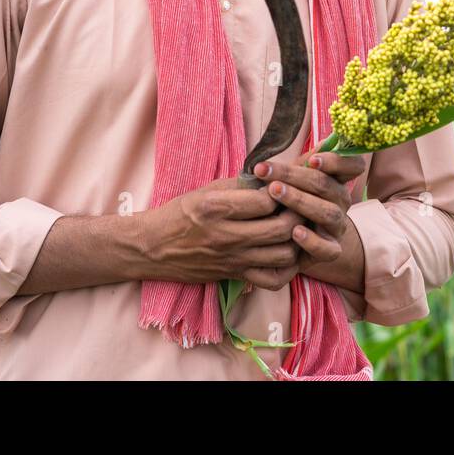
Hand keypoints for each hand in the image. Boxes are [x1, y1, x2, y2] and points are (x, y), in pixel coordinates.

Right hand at [140, 175, 307, 290]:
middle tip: (300, 203)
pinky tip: (288, 251)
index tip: (285, 183)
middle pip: (282, 228)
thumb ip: (242, 183)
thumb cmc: (180, 213)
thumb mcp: (207, 190)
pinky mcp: (236, 276)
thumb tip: (276, 174)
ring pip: (285, 255)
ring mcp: (234, 260)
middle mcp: (227, 236)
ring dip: (298, 239)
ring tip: (297, 225)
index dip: (283, 189)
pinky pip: (274, 280)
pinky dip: (289, 268)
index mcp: (217, 208)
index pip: (268, 200)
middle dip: (298, 213)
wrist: (153, 248)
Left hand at [251, 151, 367, 291]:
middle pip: (328, 185)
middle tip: (266, 172)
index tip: (312, 160)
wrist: (298, 241)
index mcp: (338, 180)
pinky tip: (294, 231)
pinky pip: (327, 248)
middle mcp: (342, 201)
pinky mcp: (331, 250)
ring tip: (275, 192)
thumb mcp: (297, 179)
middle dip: (295, 175)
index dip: (336, 161)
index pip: (353, 165)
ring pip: (327, 212)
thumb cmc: (292, 201)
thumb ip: (303, 162)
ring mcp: (338, 226)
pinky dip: (311, 240)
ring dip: (300, 200)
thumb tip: (316, 139)